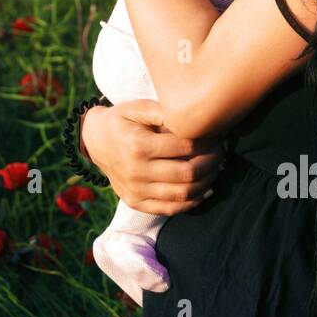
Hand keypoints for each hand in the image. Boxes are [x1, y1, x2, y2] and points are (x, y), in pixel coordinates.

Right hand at [81, 98, 222, 214]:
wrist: (95, 142)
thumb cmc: (122, 121)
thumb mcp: (138, 107)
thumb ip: (164, 111)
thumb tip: (193, 117)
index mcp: (138, 145)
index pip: (184, 146)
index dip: (207, 141)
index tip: (217, 135)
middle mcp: (136, 171)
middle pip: (188, 173)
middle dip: (212, 162)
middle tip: (221, 152)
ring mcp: (136, 190)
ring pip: (183, 193)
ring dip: (207, 182)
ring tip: (215, 168)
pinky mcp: (136, 202)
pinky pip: (171, 208)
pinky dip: (193, 201)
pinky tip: (204, 189)